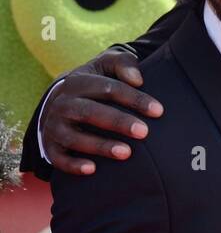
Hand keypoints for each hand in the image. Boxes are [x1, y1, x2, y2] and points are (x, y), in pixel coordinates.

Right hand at [40, 48, 163, 174]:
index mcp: (79, 82)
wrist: (61, 99)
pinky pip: (57, 158)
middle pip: (90, 112)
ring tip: (126, 153)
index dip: (134, 99)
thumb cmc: (96, 82)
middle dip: (118, 122)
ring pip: (74, 137)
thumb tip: (137, 79)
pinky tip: (92, 169)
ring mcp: (54, 126)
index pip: (108, 88)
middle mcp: (63, 103)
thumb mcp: (107, 65)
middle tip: (144, 132)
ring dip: (100, 146)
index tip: (158, 111)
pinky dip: (72, 165)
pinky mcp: (50, 146)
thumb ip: (123, 64)